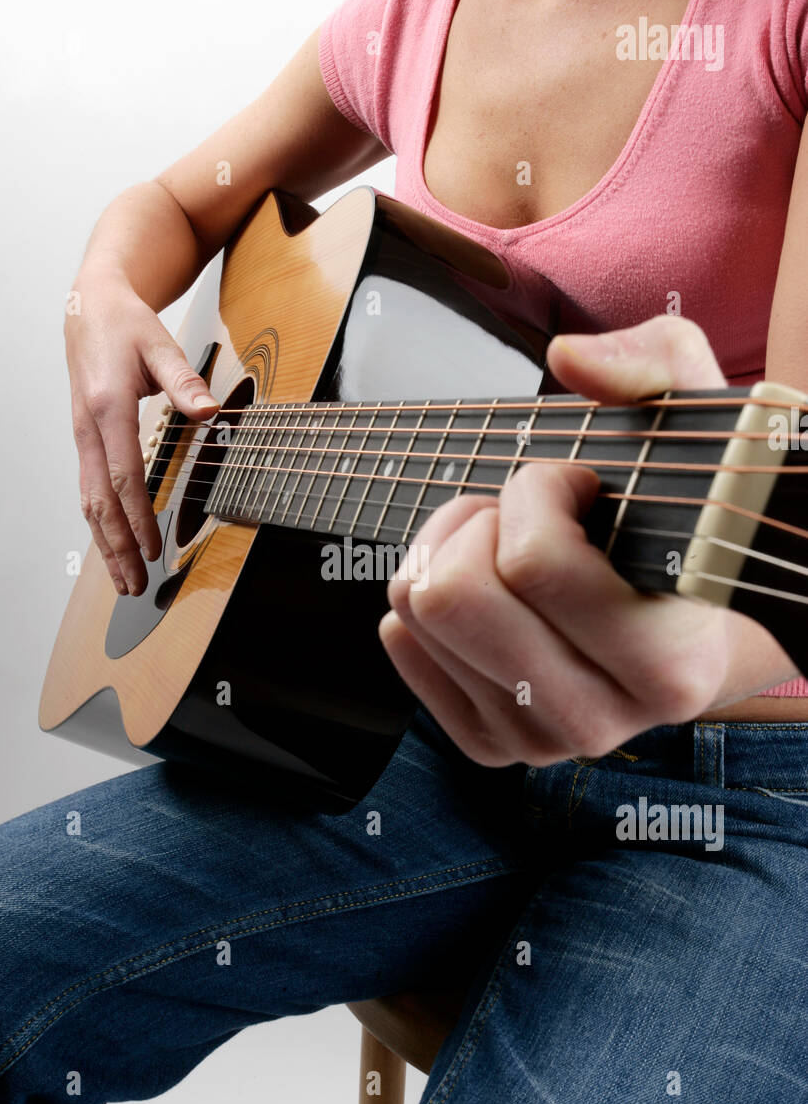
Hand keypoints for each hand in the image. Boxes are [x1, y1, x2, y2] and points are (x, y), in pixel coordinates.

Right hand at [64, 273, 217, 594]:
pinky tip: (112, 545)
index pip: (123, 476)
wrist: (90, 307)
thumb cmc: (125, 324)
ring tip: (123, 580)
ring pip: (89, 503)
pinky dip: (101, 524)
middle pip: (100, 503)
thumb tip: (209, 410)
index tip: (152, 548)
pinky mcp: (86, 441)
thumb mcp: (159, 343)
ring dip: (105, 545)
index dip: (138, 517)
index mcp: (107, 409)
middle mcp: (88, 430)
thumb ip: (183, 380)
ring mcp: (83, 438)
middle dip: (118, 547)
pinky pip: (90, 490)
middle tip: (135, 585)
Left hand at [379, 315, 765, 767]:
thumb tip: (569, 359)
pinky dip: (427, 596)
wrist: (698, 632)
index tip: (576, 481)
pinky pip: (401, 644)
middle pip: (454, 593)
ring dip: (451, 550)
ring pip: (417, 613)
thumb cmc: (691, 526)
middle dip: (478, 520)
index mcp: (669, 665)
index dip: (538, 491)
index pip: (536, 563)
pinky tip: (486, 587)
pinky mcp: (490, 744)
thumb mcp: (703, 430)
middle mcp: (602, 720)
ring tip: (506, 541)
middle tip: (523, 509)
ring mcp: (541, 740)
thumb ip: (655, 370)